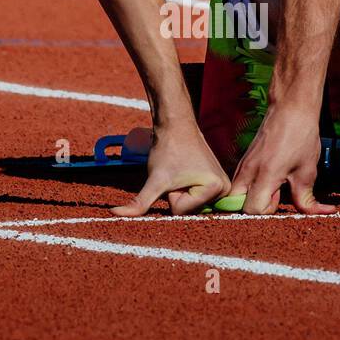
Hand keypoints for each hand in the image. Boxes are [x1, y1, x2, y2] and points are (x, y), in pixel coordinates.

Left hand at [111, 121, 229, 215]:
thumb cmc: (168, 149)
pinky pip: (195, 198)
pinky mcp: (217, 183)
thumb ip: (138, 203)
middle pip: (189, 211)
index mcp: (217, 188)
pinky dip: (186, 189)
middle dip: (177, 195)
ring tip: (182, 172)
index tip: (174, 175)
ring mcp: (223, 187)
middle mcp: (225, 190)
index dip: (171, 195)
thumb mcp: (154, 180)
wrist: (176, 125)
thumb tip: (114, 214)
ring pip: (191, 206)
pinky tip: (186, 173)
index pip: (182, 211)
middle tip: (177, 173)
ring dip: (181, 192)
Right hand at [230, 104, 334, 215]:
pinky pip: (239, 183)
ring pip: (235, 194)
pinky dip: (250, 188)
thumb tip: (318, 213)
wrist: (291, 108)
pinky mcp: (244, 160)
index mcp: (265, 174)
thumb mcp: (308, 171)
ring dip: (252, 197)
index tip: (280, 199)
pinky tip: (269, 178)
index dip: (267, 210)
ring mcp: (244, 165)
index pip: (252, 209)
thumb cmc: (301, 137)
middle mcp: (249, 171)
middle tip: (275, 195)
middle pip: (236, 205)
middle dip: (254, 207)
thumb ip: (306, 198)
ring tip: (272, 185)